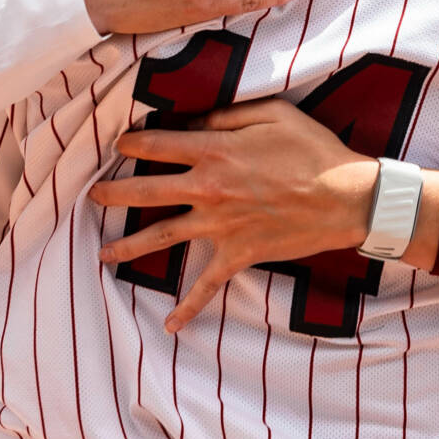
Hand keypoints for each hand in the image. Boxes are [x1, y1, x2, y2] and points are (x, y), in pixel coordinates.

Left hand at [89, 98, 376, 332]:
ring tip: (103, 254)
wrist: (347, 198)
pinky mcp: (238, 254)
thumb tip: (196, 119)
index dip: (132, 142)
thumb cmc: (314, 150)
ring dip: (128, 246)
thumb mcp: (273, 113)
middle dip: (113, 193)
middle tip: (92, 195)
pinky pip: (206, 285)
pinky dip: (188, 307)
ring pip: (161, 236)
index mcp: (214, 151)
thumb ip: (228, 113)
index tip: (118, 143)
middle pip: (146, 190)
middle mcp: (207, 189)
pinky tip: (170, 325)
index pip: (157, 145)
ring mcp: (219, 225)